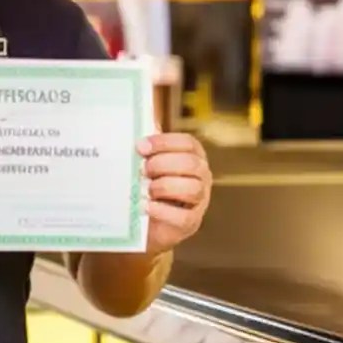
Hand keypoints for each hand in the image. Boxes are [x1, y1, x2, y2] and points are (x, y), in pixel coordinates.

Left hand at [137, 133, 210, 256]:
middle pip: (191, 164)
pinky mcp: (191, 222)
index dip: (164, 143)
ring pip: (193, 189)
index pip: (187, 143)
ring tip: (146, 189)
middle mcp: (201, 176)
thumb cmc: (150, 186)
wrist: (148, 223)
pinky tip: (147, 206)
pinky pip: (183, 217)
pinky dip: (162, 211)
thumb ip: (150, 146)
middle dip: (163, 164)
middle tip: (142, 169)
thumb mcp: (150, 163)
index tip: (141, 147)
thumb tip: (144, 119)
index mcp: (193, 156)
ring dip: (165, 186)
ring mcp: (200, 200)